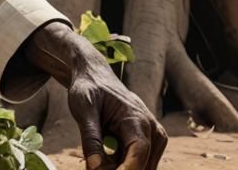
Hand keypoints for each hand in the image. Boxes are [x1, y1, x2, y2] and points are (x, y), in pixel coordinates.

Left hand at [25, 22, 166, 168]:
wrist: (95, 76)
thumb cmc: (88, 89)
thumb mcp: (83, 110)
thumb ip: (90, 139)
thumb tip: (95, 168)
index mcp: (138, 119)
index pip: (139, 153)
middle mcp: (153, 131)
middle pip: (141, 166)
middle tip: (93, 164)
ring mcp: (154, 139)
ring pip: (140, 168)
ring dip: (118, 168)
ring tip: (97, 151)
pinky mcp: (149, 145)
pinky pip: (137, 164)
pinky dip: (119, 165)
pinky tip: (104, 151)